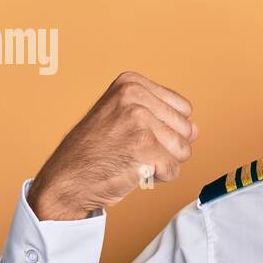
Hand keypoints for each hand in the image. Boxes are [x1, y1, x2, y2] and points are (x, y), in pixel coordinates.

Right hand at [26, 71, 199, 220]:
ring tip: (132, 159)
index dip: (165, 129)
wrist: (66, 180)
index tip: (133, 134)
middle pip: (187, 129)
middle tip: (131, 150)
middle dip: (166, 147)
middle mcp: (134, 95)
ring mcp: (138, 120)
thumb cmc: (95, 152)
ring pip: (184, 150)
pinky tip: (132, 171)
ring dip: (162, 163)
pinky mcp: (144, 147)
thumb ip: (162, 117)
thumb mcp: (123, 118)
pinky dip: (157, 178)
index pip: (183, 109)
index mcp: (131, 83)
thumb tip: (196, 130)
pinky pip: (174, 170)